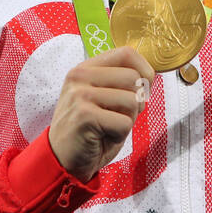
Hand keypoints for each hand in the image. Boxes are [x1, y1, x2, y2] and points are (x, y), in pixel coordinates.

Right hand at [48, 45, 154, 179]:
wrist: (61, 159)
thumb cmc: (89, 129)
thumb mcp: (102, 97)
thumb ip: (120, 82)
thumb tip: (150, 75)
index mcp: (85, 68)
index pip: (126, 53)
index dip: (144, 71)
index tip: (140, 90)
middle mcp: (80, 77)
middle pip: (134, 78)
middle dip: (136, 102)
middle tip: (117, 116)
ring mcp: (80, 95)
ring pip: (132, 100)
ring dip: (128, 120)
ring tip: (108, 127)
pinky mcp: (85, 116)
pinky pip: (125, 123)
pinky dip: (120, 135)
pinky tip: (102, 137)